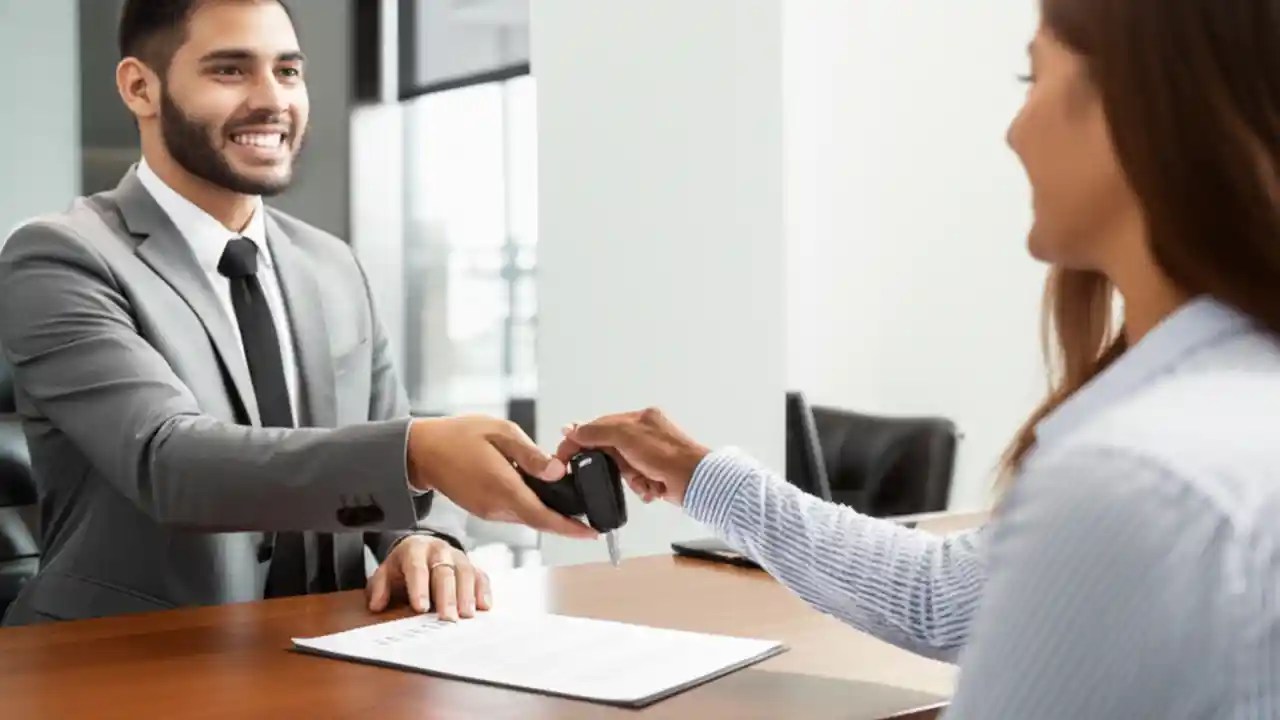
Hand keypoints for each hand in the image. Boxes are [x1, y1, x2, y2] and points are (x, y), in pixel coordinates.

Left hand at [366, 535, 490, 620]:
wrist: (422, 548)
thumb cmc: (404, 565)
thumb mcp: (386, 571)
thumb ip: (380, 587)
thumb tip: (376, 605)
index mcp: (415, 550)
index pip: (417, 568)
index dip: (419, 587)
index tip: (421, 607)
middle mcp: (439, 550)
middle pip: (444, 572)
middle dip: (447, 596)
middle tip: (448, 618)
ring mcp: (458, 557)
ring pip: (465, 572)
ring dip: (467, 594)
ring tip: (468, 615)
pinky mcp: (472, 565)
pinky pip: (480, 576)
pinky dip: (483, 590)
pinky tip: (484, 606)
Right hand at [407, 416, 596, 538]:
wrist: (422, 451)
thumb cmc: (459, 435)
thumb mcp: (500, 432)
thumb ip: (530, 454)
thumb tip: (556, 472)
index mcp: (503, 487)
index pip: (543, 516)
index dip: (569, 527)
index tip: (591, 533)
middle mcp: (496, 507)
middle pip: (539, 520)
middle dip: (565, 521)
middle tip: (590, 515)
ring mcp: (488, 511)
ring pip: (527, 517)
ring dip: (548, 513)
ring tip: (572, 501)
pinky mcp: (483, 510)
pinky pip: (514, 512)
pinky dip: (532, 506)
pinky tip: (542, 492)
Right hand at [555, 408, 710, 505]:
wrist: (694, 481)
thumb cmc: (669, 456)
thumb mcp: (625, 436)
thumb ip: (597, 431)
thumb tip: (573, 429)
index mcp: (640, 418)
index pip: (601, 425)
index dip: (582, 438)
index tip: (566, 452)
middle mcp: (646, 434)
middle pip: (611, 450)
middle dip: (614, 464)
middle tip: (622, 470)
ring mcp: (652, 455)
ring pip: (622, 469)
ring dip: (630, 478)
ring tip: (642, 479)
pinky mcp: (656, 474)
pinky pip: (635, 481)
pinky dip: (640, 487)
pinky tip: (651, 487)